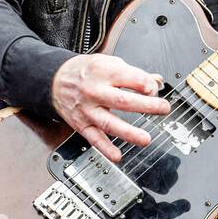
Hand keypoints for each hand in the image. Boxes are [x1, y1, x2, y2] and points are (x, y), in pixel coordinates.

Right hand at [50, 53, 170, 162]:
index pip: (131, 78)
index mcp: (104, 72)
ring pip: (109, 123)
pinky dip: (106, 149)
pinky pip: (94, 139)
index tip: (155, 90)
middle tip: (163, 109)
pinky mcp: (81, 124)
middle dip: (146, 106)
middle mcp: (95, 91)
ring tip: (146, 139)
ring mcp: (88, 110)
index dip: (148, 85)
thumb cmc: (85, 71)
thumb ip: (134, 73)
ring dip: (129, 133)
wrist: (55, 79)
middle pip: (123, 101)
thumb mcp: (108, 62)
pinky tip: (117, 156)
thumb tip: (156, 81)